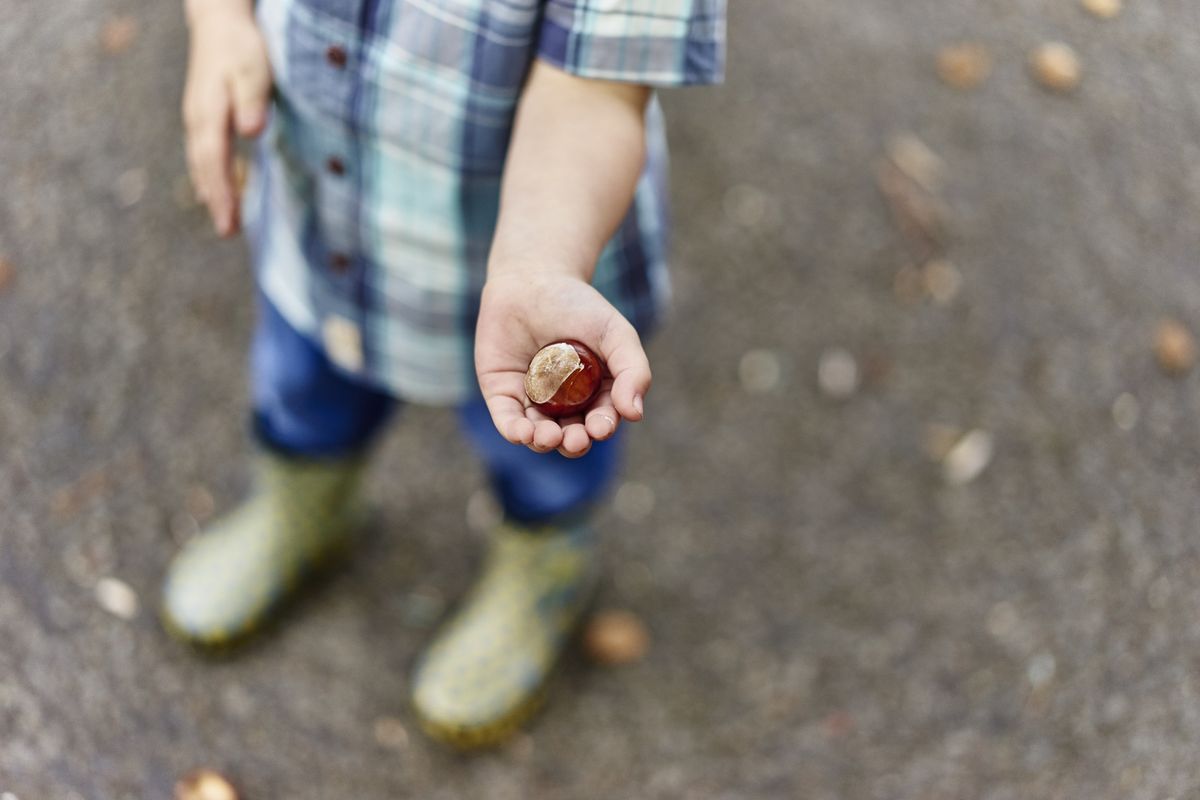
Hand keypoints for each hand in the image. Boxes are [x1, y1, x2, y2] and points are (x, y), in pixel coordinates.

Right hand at [182, 1, 271, 236]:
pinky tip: (214, 192)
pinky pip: (204, 153)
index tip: (229, 219)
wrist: (217, 21)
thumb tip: (252, 131)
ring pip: (201, 162)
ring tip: (224, 221)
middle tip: (227, 231)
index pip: (214, 160)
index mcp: (209, 111)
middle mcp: (197, 119)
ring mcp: (196, 118)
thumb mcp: (253, 68)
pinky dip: (209, 175)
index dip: (221, 192)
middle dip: (216, 200)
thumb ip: (253, 99)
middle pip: (205, 167)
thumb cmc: (240, 45)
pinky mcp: (202, 116)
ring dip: (211, 192)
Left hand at [475, 271, 651, 457]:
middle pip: (571, 435)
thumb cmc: (579, 305)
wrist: (531, 278)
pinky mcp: (502, 393)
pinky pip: (509, 421)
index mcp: (596, 393)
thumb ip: (633, 371)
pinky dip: (516, 432)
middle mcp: (565, 403)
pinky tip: (523, 434)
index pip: (601, 419)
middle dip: (574, 443)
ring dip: (545, 442)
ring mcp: (532, 400)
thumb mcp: (616, 333)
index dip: (602, 428)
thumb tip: (634, 414)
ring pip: (540, 434)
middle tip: (576, 439)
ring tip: (549, 436)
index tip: (600, 426)